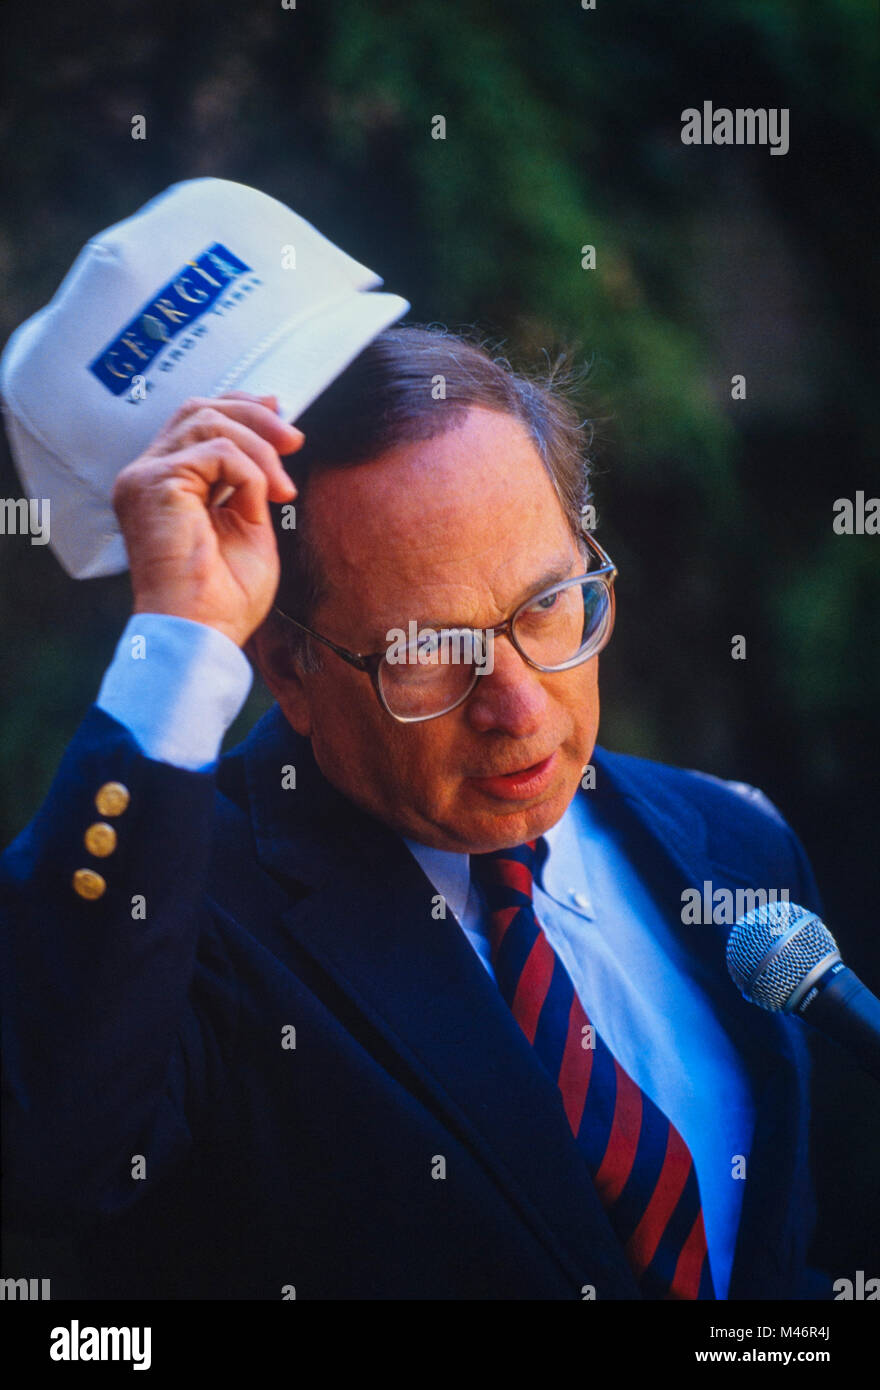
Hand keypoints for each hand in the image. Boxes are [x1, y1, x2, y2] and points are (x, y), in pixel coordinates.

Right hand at [112, 392, 304, 646]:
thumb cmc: (222, 599)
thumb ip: (252, 480)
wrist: (203, 633)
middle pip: (200, 409)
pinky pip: (217, 451)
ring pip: (210, 421)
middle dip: (255, 417)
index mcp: (167, 485)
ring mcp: (145, 478)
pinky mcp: (154, 484)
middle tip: (294, 443)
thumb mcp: (249, 524)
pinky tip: (257, 508)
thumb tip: (276, 438)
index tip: (281, 416)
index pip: (197, 420)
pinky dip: (249, 475)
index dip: (241, 407)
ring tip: (282, 490)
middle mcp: (147, 476)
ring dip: (260, 450)